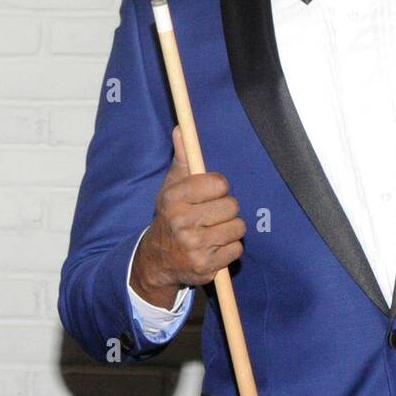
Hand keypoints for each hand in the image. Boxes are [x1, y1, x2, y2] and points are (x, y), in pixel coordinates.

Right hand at [129, 126, 246, 307]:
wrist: (158, 260)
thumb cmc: (171, 216)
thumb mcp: (172, 187)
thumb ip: (182, 159)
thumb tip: (181, 129)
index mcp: (173, 199)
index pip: (219, 183)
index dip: (219, 188)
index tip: (210, 193)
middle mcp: (182, 222)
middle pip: (232, 206)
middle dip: (226, 210)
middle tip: (211, 216)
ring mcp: (194, 247)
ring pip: (238, 228)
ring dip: (230, 229)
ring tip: (213, 231)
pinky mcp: (205, 267)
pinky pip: (237, 250)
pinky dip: (230, 249)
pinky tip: (214, 247)